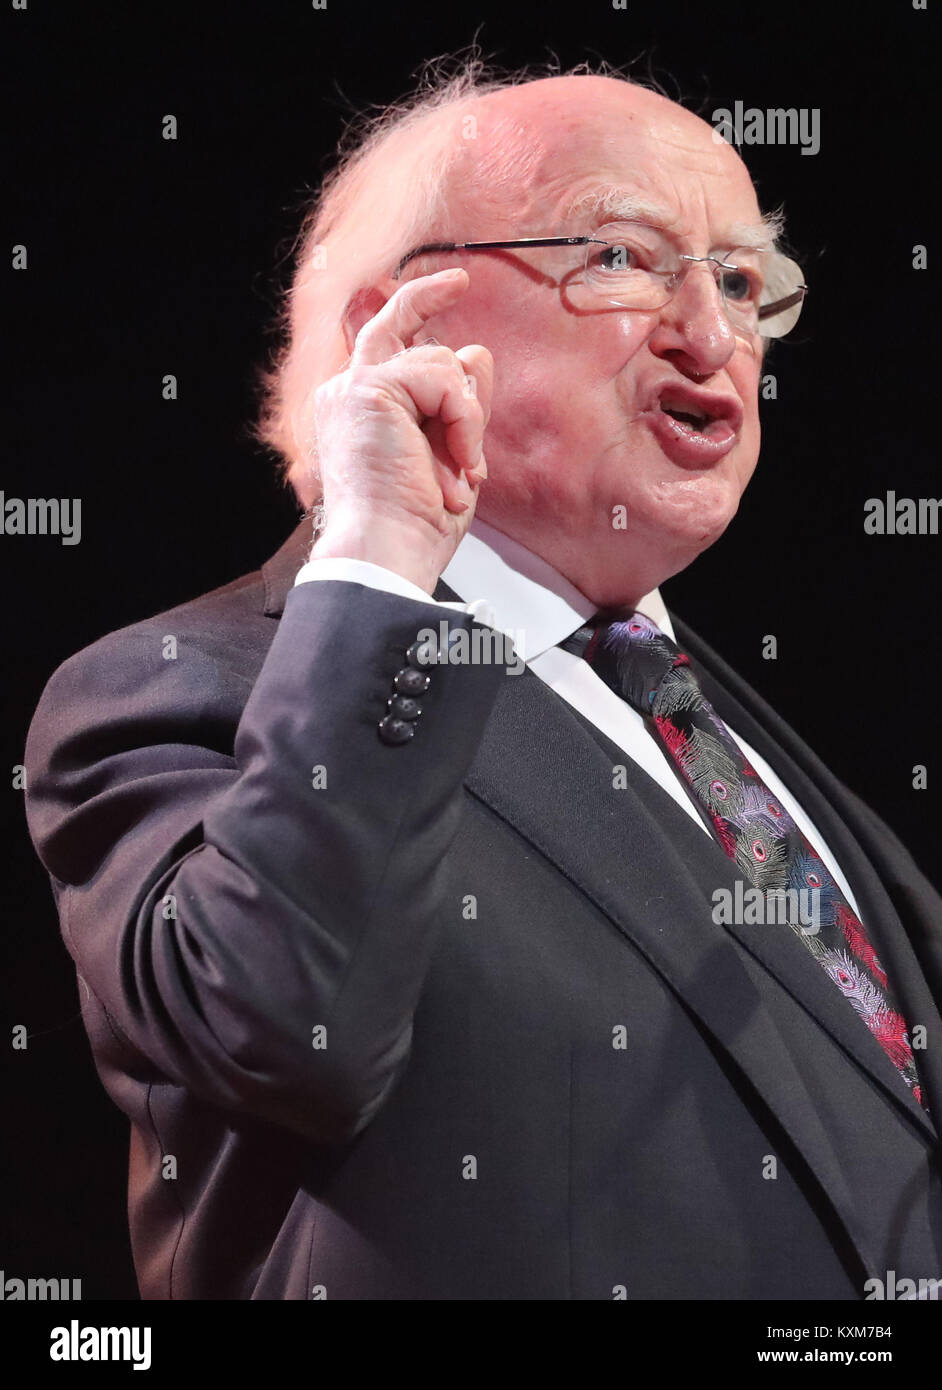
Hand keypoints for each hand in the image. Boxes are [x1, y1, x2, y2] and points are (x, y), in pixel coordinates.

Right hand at [307, 267, 493, 593]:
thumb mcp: (449, 454)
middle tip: (460, 279)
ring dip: (466, 418)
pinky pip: (443, 378)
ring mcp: (354, 388)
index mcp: (359, 413)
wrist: (387, 551)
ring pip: (439, 362)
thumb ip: (459, 405)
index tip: (451, 288)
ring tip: (459, 468)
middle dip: (426, 297)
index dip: (415, 314)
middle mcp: (348, 394)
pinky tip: (457, 457)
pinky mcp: (370, 390)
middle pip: (390, 323)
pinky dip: (463, 419)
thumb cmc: (412, 524)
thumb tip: (475, 351)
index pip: (388, 351)